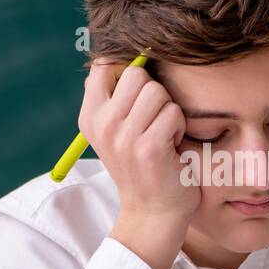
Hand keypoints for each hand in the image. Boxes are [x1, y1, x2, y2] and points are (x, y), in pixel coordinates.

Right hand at [78, 59, 199, 268]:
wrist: (152, 212)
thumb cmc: (142, 165)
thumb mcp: (116, 132)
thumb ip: (114, 97)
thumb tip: (125, 56)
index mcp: (90, 117)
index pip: (103, 65)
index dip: (127, 69)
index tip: (138, 93)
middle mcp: (101, 124)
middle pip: (136, 75)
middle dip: (154, 92)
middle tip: (154, 120)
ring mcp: (123, 137)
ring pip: (157, 92)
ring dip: (168, 110)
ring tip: (163, 134)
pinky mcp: (149, 148)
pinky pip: (173, 113)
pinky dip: (178, 126)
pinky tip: (172, 145)